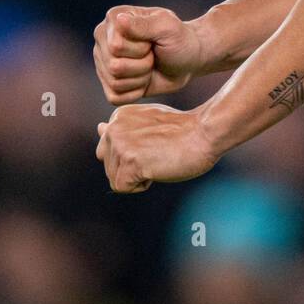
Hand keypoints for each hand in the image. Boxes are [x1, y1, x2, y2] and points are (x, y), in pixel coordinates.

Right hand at [93, 6, 202, 103]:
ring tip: (150, 64)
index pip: (116, 46)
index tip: (153, 40)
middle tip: (153, 54)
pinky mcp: (110, 83)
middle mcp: (103, 39)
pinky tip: (145, 79)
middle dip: (142, 64)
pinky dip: (136, 92)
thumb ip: (142, 24)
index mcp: (113, 19)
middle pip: (114, 66)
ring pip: (115, 82)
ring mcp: (104, 62)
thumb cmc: (180, 40)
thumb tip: (119, 20)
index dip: (140, 48)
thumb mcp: (167, 27)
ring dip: (141, 77)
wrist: (189, 60)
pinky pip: (115, 97)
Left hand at [95, 103, 219, 192]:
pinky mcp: (129, 162)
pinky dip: (141, 185)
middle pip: (109, 166)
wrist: (204, 133)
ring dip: (138, 176)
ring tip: (159, 158)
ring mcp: (120, 144)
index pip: (108, 151)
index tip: (155, 144)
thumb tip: (99, 128)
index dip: (133, 155)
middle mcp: (114, 128)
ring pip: (115, 179)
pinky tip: (157, 168)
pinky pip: (123, 187)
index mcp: (118, 116)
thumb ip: (123, 127)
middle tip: (157, 152)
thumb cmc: (183, 129)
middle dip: (131, 167)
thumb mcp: (147, 120)